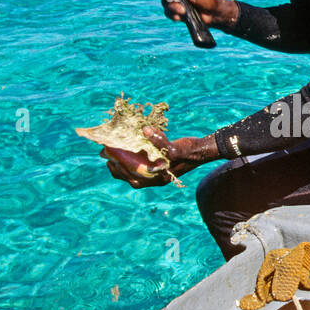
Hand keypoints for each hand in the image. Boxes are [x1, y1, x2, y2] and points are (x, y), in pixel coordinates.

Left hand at [100, 127, 216, 187]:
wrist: (203, 151)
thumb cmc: (190, 150)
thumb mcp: (176, 148)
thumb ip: (161, 141)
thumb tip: (145, 130)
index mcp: (159, 178)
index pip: (134, 177)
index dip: (120, 169)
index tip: (109, 159)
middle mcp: (157, 179)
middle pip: (131, 178)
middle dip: (118, 168)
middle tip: (106, 156)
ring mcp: (158, 175)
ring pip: (135, 175)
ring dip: (123, 167)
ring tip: (112, 157)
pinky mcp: (159, 168)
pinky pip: (141, 169)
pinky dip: (132, 163)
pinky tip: (127, 154)